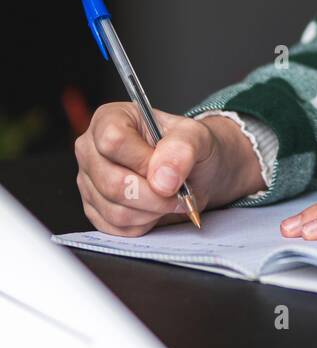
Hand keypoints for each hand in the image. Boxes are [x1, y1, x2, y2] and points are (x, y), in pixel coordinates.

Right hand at [74, 103, 264, 236]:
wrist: (192, 171)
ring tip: (168, 198)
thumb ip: (182, 148)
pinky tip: (155, 208)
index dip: (143, 161)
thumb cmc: (188, 147)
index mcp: (110, 119)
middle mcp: (91, 149)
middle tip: (178, 192)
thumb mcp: (196, 136)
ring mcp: (89, 181)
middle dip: (154, 195)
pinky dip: (143, 224)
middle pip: (113, 182)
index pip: (113, 141)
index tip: (166, 170)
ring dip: (152, 211)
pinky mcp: (94, 209)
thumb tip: (162, 179)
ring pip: (115, 210)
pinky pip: (116, 227)